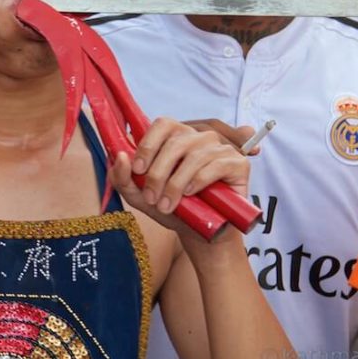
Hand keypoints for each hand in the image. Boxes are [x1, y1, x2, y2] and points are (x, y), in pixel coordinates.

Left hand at [111, 117, 249, 232]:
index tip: (138, 170)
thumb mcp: (139, 196)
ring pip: (194, 156)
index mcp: (176, 137)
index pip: (163, 124)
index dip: (148, 144)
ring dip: (176, 184)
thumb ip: (122, 177)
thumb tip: (120, 156)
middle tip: (151, 198)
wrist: (200, 234)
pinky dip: (198, 181)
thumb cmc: (171, 209)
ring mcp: (220, 148)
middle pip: (176, 142)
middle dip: (158, 173)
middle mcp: (199, 137)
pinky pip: (216, 165)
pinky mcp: (238, 163)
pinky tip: (190, 195)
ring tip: (167, 205)